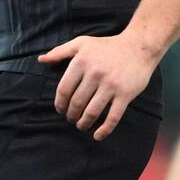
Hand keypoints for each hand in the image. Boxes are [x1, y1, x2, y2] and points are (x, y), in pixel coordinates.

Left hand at [37, 32, 159, 140]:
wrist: (139, 46)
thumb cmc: (107, 45)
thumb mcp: (82, 43)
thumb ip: (60, 51)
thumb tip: (41, 60)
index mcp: (81, 62)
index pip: (64, 89)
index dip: (60, 104)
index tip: (61, 110)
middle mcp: (95, 74)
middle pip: (76, 103)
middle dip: (71, 115)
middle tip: (71, 119)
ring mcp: (111, 85)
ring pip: (92, 112)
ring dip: (83, 123)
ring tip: (81, 125)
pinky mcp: (125, 94)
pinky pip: (113, 117)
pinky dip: (104, 130)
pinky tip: (97, 136)